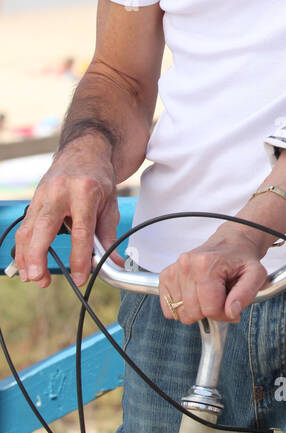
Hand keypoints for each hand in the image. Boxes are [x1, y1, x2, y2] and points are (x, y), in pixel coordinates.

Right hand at [14, 138, 117, 287]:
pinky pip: (24, 227)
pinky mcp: (34, 200)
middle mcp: (60, 192)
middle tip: (39, 278)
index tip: (80, 277)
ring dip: (26, 256)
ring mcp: (43, 194)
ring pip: (27, 229)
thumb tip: (113, 263)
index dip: (79, 257)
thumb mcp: (110, 204)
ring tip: (34, 277)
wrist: (83, 153)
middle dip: (38, 256)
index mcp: (85, 191)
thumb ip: (108, 235)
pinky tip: (27, 263)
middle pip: (43, 228)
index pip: (80, 230)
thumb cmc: (97, 178)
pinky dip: (23, 248)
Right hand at [159, 234, 268, 324]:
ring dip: (196, 309)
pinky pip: (168, 307)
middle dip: (210, 312)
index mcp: (207, 265)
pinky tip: (195, 295)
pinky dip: (182, 307)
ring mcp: (174, 270)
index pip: (210, 309)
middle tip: (220, 298)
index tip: (231, 304)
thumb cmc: (242, 259)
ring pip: (180, 312)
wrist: (231, 242)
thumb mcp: (255, 274)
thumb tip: (232, 312)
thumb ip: (246, 294)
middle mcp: (187, 266)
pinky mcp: (166, 275)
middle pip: (193, 313)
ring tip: (209, 294)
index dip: (224, 314)